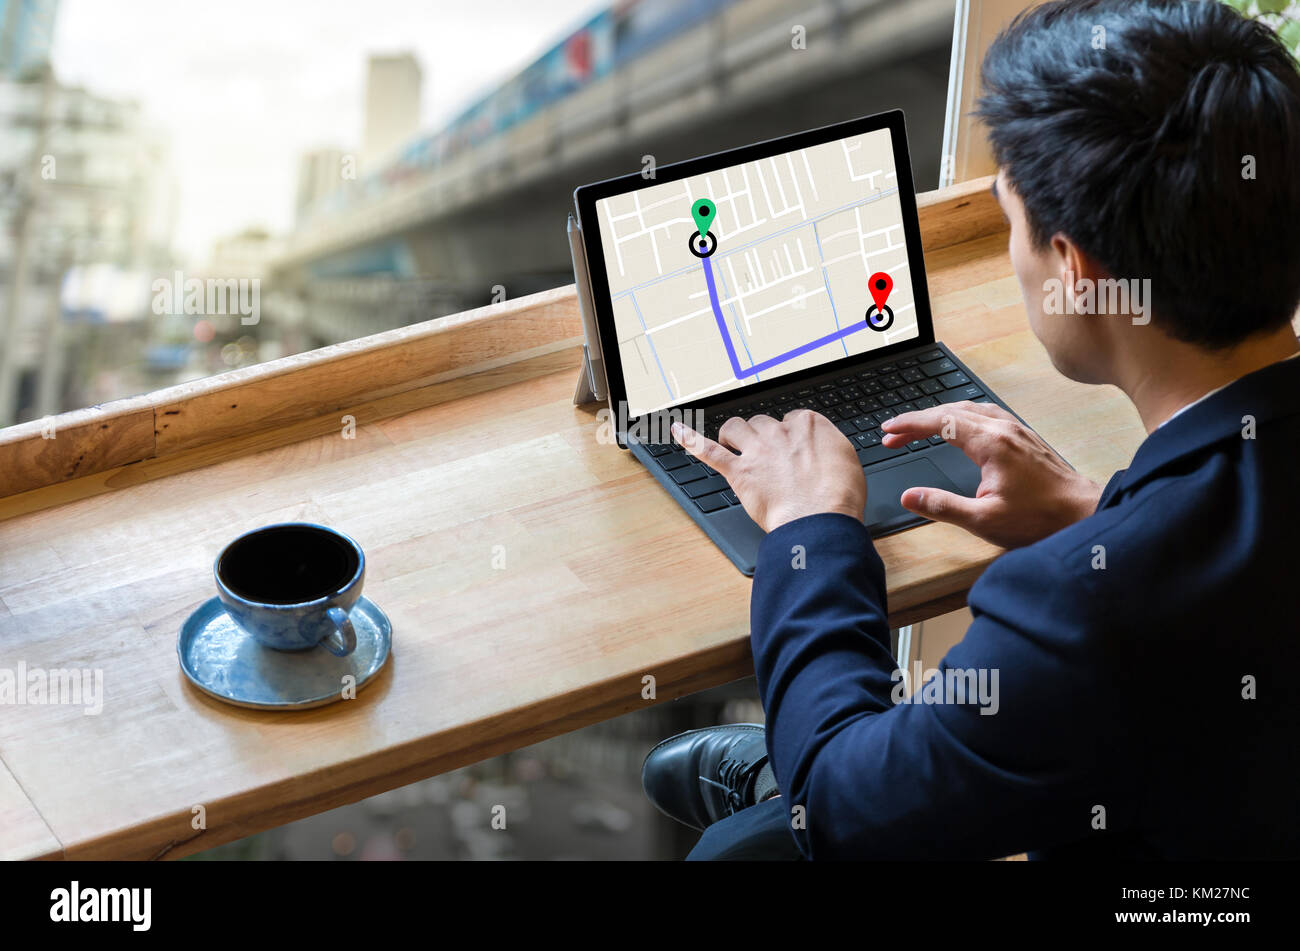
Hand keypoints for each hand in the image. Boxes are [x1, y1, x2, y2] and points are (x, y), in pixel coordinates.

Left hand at [671, 410, 865, 532]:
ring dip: (734, 434)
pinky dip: (690, 439)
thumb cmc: (839, 498)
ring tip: (733, 444)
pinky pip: (707, 449)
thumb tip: (824, 448)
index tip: (791, 449)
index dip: (789, 436)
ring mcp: (757, 450)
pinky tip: (677, 430)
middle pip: (763, 422)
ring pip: (736, 427)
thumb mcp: (848, 462)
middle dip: (762, 436)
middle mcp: (780, 432)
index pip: (792, 420)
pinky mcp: (738, 472)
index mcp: (809, 426)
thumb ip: (830, 448)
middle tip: (767, 456)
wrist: (820, 521)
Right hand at [880, 401, 1100, 547]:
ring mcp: (1016, 430)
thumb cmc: (1040, 519)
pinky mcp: (1024, 437)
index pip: (940, 422)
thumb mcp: (984, 520)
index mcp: (991, 444)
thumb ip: (942, 506)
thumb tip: (910, 497)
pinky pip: (986, 414)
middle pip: (951, 411)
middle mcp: (1004, 429)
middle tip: (892, 435)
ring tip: (918, 429)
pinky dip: (961, 416)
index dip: (909, 424)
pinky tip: (959, 427)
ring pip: (969, 409)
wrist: (1084, 515)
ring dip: (939, 416)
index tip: (888, 430)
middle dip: (918, 421)